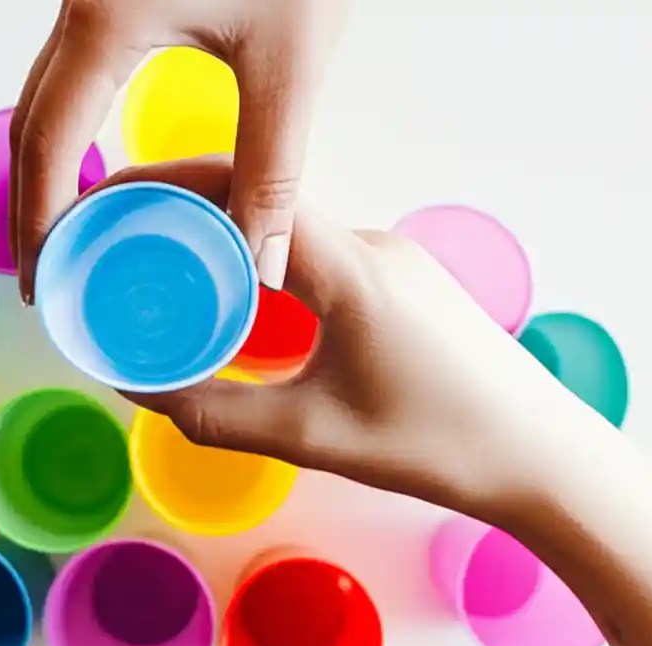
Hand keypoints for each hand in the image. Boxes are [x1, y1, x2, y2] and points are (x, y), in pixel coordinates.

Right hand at [10, 0, 348, 303]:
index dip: (40, 223)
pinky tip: (96, 168)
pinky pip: (68, 73)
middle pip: (27, 121)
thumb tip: (257, 260)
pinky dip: (67, 131)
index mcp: (109, 21)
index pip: (50, 143)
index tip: (44, 282)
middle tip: (45, 275)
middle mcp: (82, 6)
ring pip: (41, 95)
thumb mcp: (290, 59)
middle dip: (29, 205)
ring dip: (44, 168)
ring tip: (65, 237)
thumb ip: (272, 165)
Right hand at [107, 157, 610, 522]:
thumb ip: (213, 413)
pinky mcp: (401, 279)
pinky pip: (316, 252)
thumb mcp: (310, 436)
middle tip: (117, 236)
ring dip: (224, 237)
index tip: (110, 202)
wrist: (541, 455)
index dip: (170, 184)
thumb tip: (137, 384)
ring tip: (162, 266)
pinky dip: (262, 262)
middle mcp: (372, 244)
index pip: (246, 190)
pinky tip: (234, 296)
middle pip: (260, 199)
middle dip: (183, 209)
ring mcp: (392, 257)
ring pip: (287, 228)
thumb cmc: (436, 446)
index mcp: (351, 269)